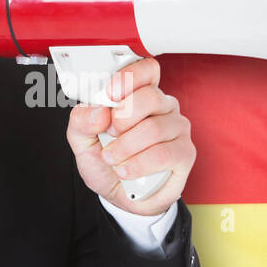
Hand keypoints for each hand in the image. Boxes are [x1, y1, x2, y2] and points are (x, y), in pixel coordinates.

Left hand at [66, 56, 194, 215]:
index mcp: (139, 95)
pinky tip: (126, 170)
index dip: (129, 77)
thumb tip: (98, 111)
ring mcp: (177, 129)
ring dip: (125, 147)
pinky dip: (138, 164)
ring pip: (154, 129)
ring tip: (112, 159)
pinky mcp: (185, 154)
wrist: (121, 196)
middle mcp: (163, 107)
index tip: (110, 94)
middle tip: (109, 134)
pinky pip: (163, 154)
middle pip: (150, 97)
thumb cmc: (108, 163)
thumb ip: (81, 121)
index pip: (146, 69)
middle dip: (122, 119)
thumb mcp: (82, 141)